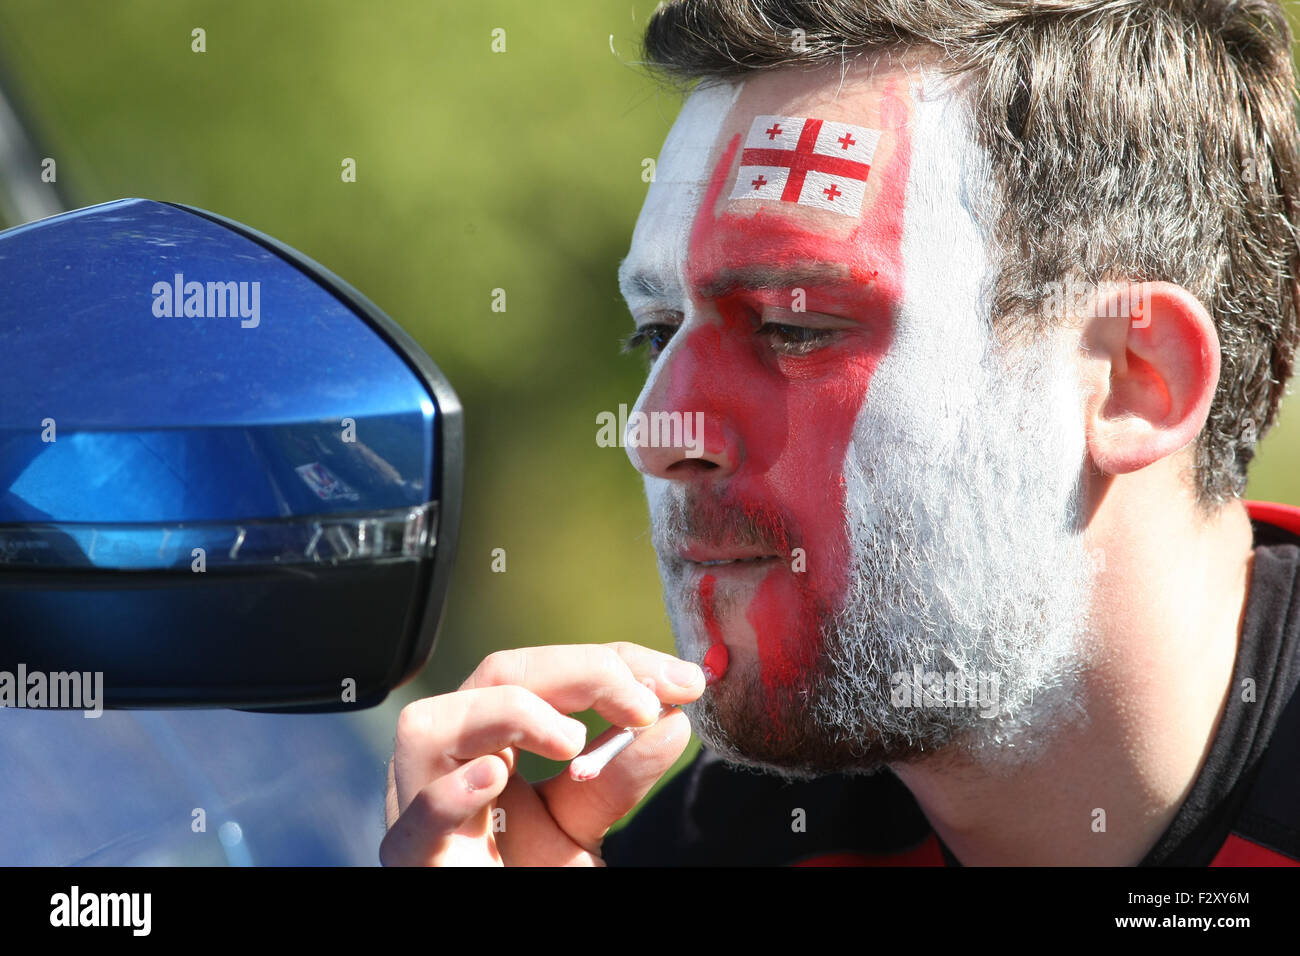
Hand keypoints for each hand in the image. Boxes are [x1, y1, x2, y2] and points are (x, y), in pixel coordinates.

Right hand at [380, 642, 704, 864]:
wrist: (497, 936)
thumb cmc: (525, 876)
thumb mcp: (581, 823)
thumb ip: (619, 776)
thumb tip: (673, 722)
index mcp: (486, 738)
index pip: (546, 672)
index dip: (615, 663)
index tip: (682, 678)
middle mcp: (448, 761)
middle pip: (497, 676)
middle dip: (582, 673)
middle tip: (646, 702)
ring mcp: (420, 808)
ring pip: (433, 725)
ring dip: (511, 713)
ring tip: (573, 740)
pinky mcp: (415, 863)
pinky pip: (417, 821)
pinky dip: (450, 795)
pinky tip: (492, 777)